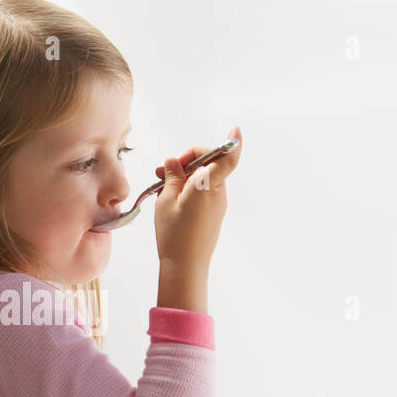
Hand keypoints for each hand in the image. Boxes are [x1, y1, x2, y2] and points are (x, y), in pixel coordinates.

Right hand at [154, 129, 241, 273]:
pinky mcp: (215, 213)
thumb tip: (173, 162)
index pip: (227, 158)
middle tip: (162, 172)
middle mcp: (218, 193)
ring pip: (205, 178)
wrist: (185, 266)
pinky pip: (205, 192)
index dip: (232, 142)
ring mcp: (219, 204)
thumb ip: (173, 176)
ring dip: (185, 176)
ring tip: (161, 187)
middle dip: (186, 162)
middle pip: (209, 164)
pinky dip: (190, 189)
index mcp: (207, 186)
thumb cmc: (174, 234)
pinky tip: (171, 199)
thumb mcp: (166, 200)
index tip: (235, 130)